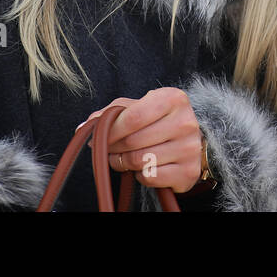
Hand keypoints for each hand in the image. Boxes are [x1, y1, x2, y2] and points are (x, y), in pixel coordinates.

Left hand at [85, 88, 204, 193]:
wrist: (193, 141)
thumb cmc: (160, 121)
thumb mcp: (140, 107)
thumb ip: (113, 112)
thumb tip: (84, 126)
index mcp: (173, 99)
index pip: (133, 117)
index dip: (111, 130)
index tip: (100, 137)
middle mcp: (185, 122)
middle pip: (134, 140)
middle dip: (114, 147)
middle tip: (110, 149)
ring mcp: (189, 148)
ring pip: (140, 160)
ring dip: (124, 162)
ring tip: (125, 157)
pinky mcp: (188, 171)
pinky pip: (151, 177)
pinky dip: (141, 175)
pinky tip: (145, 166)